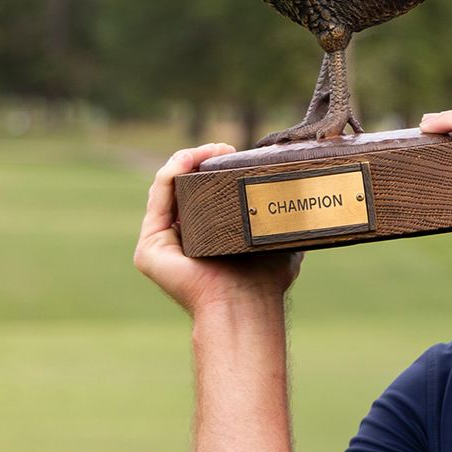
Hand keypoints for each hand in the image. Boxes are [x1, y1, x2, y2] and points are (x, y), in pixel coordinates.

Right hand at [134, 143, 302, 315]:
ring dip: (187, 160)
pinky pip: (159, 197)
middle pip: (183, 187)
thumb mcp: (276, 239)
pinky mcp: (149, 248)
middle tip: (225, 147)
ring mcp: (161, 244)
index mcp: (204, 238)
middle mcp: (179, 240)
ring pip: (169, 187)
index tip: (235, 152)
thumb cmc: (267, 279)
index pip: (201, 194)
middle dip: (201, 159)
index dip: (213, 167)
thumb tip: (302, 199)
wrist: (248, 304)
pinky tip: (189, 158)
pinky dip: (172, 171)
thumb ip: (279, 220)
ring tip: (213, 149)